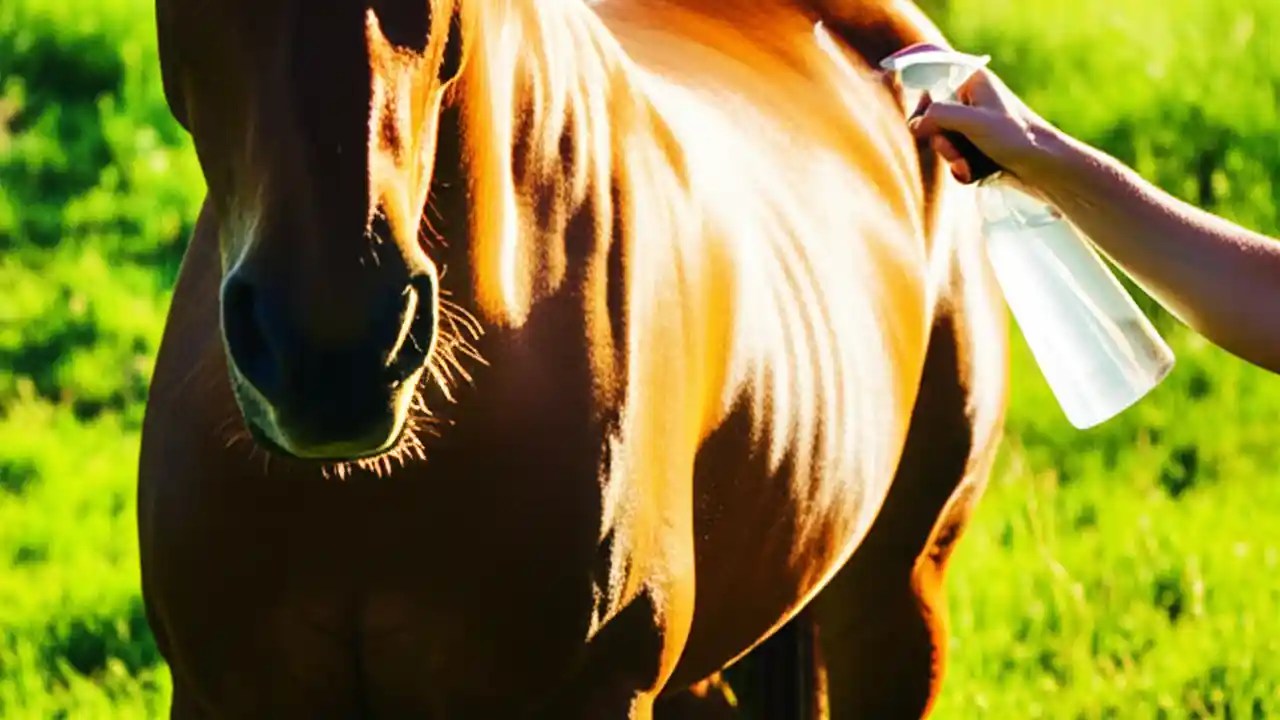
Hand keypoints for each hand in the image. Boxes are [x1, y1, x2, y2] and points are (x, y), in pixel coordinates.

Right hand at [906, 67, 1059, 184]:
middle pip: (931, 113)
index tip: (895, 84)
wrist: (1045, 167)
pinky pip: (952, 154)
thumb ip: (939, 116)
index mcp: (972, 80)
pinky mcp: (975, 144)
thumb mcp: (974, 122)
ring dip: (951, 157)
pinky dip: (960, 167)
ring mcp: (972, 122)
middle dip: (939, 138)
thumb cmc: (1017, 138)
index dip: (912, 73)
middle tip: (954, 150)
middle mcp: (970, 98)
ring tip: (969, 166)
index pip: (933, 67)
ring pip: (940, 138)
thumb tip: (915, 125)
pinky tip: (974, 173)